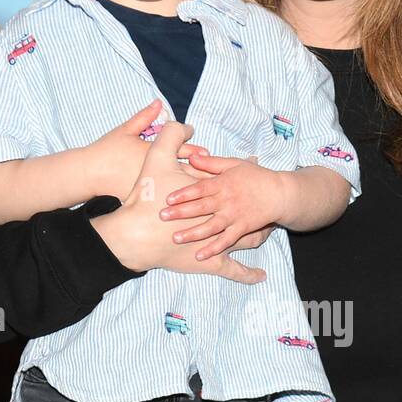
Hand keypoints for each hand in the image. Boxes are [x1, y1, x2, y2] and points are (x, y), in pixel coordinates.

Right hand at [90, 99, 199, 201]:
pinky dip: (183, 203)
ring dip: (197, 187)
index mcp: (155, 152)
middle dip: (204, 169)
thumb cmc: (107, 151)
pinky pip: (172, 205)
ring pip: (184, 191)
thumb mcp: (125, 130)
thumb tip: (159, 102)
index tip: (197, 141)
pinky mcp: (149, 202)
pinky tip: (192, 206)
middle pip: (190, 170)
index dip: (191, 141)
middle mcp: (158, 171)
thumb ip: (145, 117)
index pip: (182, 144)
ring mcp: (155, 189)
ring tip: (208, 186)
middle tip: (211, 164)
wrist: (90, 175)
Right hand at [90, 123, 265, 283]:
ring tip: (267, 231)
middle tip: (267, 202)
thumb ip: (169, 136)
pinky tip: (260, 276)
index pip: (229, 183)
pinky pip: (234, 270)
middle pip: (243, 211)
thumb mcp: (155, 159)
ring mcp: (216, 241)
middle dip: (257, 207)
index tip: (256, 168)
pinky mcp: (209, 262)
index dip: (243, 176)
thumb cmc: (144, 199)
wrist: (134, 234)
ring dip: (258, 235)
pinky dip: (248, 274)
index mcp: (209, 193)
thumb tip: (183, 124)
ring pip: (245, 238)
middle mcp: (218, 217)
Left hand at [159, 150, 287, 259]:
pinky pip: (227, 240)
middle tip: (162, 217)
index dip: (184, 193)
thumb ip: (211, 163)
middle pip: (201, 207)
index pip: (200, 188)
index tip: (167, 198)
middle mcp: (227, 200)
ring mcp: (235, 216)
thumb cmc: (255, 176)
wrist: (280, 194)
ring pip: (211, 226)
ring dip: (193, 233)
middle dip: (181, 212)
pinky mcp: (243, 228)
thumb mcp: (234, 164)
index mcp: (223, 183)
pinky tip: (200, 255)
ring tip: (176, 238)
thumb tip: (190, 157)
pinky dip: (214, 248)